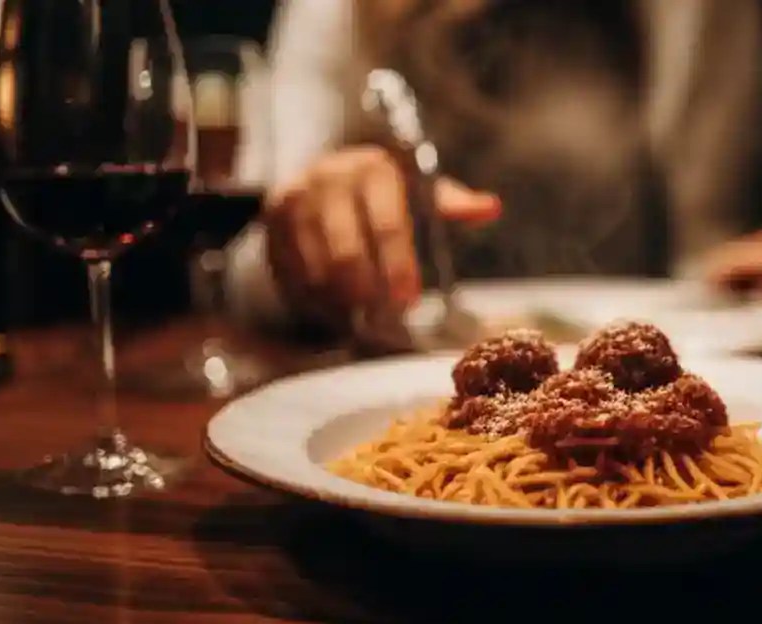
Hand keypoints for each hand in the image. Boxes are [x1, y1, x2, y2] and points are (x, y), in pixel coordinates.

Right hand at [264, 145, 500, 325]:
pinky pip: (291, 273)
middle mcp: (329, 176)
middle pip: (347, 252)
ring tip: (359, 315)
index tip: (410, 300)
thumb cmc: (384, 192)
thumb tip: (491, 208)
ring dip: (340, 300)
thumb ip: (449, 204)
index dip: (399, 267)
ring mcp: (295, 198)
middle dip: (368, 290)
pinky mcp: (271, 220)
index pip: (389, 224)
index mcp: (374, 167)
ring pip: (316, 268)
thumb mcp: (418, 192)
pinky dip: (314, 298)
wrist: (323, 173)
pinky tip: (334, 306)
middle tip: (384, 317)